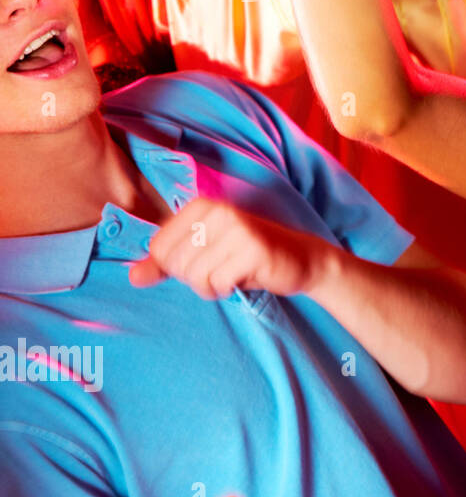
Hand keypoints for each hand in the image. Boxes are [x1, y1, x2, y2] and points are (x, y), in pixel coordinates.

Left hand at [128, 197, 327, 300]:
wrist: (300, 259)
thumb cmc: (246, 258)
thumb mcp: (203, 256)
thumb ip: (165, 264)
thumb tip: (133, 277)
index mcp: (200, 207)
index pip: (159, 247)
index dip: (175, 267)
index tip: (202, 262)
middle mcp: (218, 211)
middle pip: (176, 263)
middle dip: (194, 278)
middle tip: (219, 271)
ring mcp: (237, 228)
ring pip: (195, 275)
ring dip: (210, 286)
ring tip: (230, 276)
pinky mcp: (253, 249)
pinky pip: (217, 282)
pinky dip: (225, 290)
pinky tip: (241, 281)